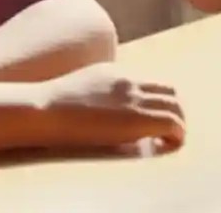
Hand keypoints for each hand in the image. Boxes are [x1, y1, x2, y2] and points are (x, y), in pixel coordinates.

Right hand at [36, 63, 184, 150]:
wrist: (45, 110)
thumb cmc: (49, 108)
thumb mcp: (74, 91)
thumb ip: (93, 95)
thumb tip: (96, 111)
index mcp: (113, 73)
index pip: (148, 84)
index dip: (153, 104)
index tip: (147, 122)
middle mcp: (129, 82)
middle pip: (169, 92)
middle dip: (171, 112)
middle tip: (162, 133)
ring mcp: (135, 98)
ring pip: (176, 107)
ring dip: (175, 124)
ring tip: (164, 142)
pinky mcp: (140, 118)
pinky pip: (174, 124)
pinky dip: (175, 136)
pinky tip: (162, 147)